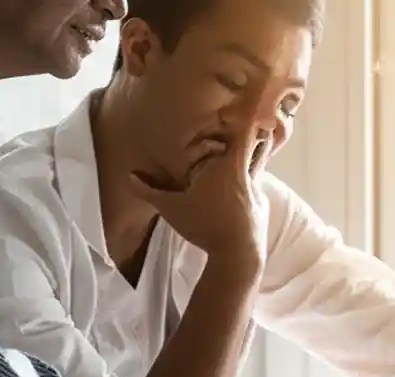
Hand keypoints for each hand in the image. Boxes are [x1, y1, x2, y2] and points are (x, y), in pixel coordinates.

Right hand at [129, 119, 270, 267]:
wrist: (237, 254)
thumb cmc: (205, 226)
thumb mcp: (172, 208)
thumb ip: (151, 190)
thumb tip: (130, 176)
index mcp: (229, 165)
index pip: (245, 130)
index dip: (246, 114)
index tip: (243, 103)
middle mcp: (248, 173)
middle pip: (262, 141)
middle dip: (257, 130)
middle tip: (250, 119)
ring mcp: (259, 189)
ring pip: (263, 162)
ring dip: (256, 154)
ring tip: (244, 152)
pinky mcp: (262, 205)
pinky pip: (258, 185)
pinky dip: (252, 180)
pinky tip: (242, 185)